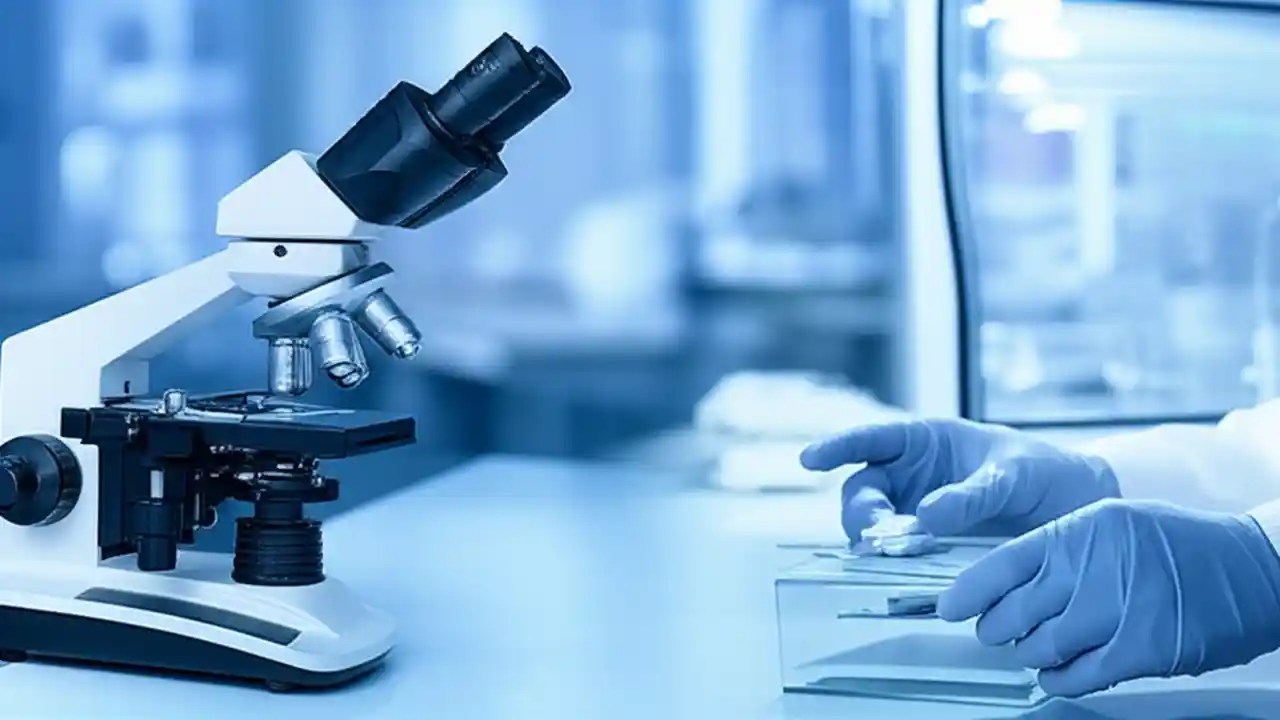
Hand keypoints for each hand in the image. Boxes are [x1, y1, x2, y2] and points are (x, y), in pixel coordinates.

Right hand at [800, 419, 1118, 539]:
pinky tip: (908, 573)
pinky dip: (898, 564)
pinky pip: (901, 554)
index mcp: (927, 440)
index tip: (810, 459)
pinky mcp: (931, 546)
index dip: (838, 447)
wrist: (1078, 510)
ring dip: (877, 542)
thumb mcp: (1014, 474)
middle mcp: (913, 475)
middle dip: (862, 513)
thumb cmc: (1046, 473)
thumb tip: (926, 517)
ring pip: (875, 526)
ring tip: (897, 556)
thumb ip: (972, 494)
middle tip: (876, 537)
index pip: (872, 439)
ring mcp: (918, 511)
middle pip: (864, 491)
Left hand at [938, 499, 1279, 696]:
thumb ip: (1062, 552)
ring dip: (1029, 654)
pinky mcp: (1143, 648)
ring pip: (1041, 646)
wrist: (1255, 566)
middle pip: (1014, 612)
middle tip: (995, 632)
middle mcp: (1093, 566)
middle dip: (996, 628)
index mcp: (1080, 531)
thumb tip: (1008, 584)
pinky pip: (1078, 674)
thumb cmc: (1182, 546)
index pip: (1002, 563)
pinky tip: (1056, 673)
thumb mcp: (1113, 526)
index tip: (948, 608)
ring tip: (1033, 650)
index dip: (968, 591)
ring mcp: (1118, 608)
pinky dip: (1058, 679)